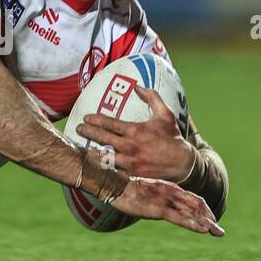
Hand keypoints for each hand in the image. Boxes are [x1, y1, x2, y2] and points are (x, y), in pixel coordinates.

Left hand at [75, 86, 194, 181]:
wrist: (183, 163)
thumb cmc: (172, 137)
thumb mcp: (165, 114)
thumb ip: (152, 97)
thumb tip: (138, 86)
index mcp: (136, 131)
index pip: (110, 124)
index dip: (95, 120)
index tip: (86, 118)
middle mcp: (130, 146)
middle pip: (103, 139)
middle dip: (88, 133)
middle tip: (77, 129)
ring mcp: (130, 163)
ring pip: (104, 157)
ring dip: (91, 152)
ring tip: (81, 149)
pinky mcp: (132, 175)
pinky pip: (113, 172)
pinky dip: (102, 168)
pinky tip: (93, 166)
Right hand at [110, 176, 224, 235]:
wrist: (115, 186)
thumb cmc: (129, 190)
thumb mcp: (148, 193)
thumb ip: (158, 197)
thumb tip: (161, 205)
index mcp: (170, 189)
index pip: (193, 199)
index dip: (205, 210)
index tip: (211, 221)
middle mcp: (172, 193)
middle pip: (197, 206)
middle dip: (209, 218)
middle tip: (219, 231)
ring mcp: (166, 201)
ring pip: (191, 213)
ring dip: (205, 223)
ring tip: (216, 231)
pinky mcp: (159, 209)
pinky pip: (179, 218)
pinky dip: (192, 224)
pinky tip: (202, 229)